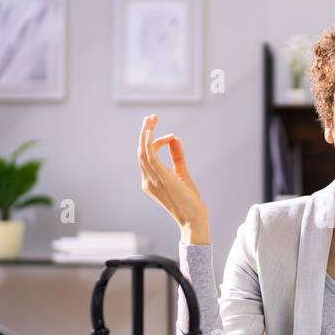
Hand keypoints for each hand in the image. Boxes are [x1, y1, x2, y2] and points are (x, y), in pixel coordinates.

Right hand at [136, 114, 209, 243]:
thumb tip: (174, 139)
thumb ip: (177, 156)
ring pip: (142, 151)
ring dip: (146, 133)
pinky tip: (151, 131)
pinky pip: (149, 157)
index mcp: (150, 181)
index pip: (147, 156)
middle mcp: (147, 180)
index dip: (156, 143)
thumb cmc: (189, 200)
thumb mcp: (182, 173)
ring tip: (151, 118)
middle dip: (145, 132)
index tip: (171, 136)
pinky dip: (149, 143)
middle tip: (151, 117)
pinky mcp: (159, 178)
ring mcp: (151, 180)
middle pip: (141, 151)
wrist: (194, 218)